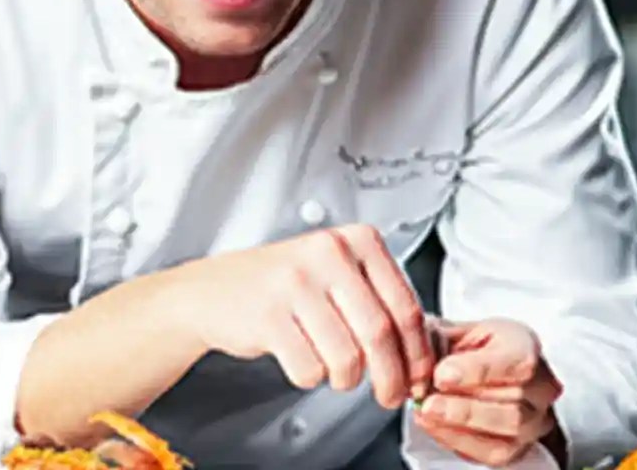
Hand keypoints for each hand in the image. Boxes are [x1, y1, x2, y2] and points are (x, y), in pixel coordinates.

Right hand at [174, 224, 434, 407]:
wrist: (216, 290)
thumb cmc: (287, 285)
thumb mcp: (341, 275)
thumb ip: (382, 305)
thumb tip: (420, 360)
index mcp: (358, 239)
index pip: (406, 307)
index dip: (418, 354)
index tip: (420, 378)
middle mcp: (329, 253)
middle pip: (380, 334)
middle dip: (391, 378)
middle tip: (390, 396)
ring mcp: (295, 281)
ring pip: (346, 357)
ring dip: (345, 378)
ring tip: (335, 369)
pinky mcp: (267, 314)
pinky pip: (309, 368)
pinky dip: (310, 376)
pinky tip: (302, 357)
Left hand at [414, 319, 562, 467]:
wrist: (475, 375)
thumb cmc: (466, 351)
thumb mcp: (453, 332)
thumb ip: (441, 343)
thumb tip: (430, 364)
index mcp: (525, 345)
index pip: (516, 361)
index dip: (478, 371)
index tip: (443, 375)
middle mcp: (541, 384)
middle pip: (513, 400)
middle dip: (464, 405)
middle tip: (428, 401)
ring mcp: (535, 420)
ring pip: (507, 428)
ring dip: (461, 424)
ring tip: (428, 413)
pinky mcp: (519, 447)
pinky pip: (495, 451)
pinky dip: (460, 440)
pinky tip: (435, 426)